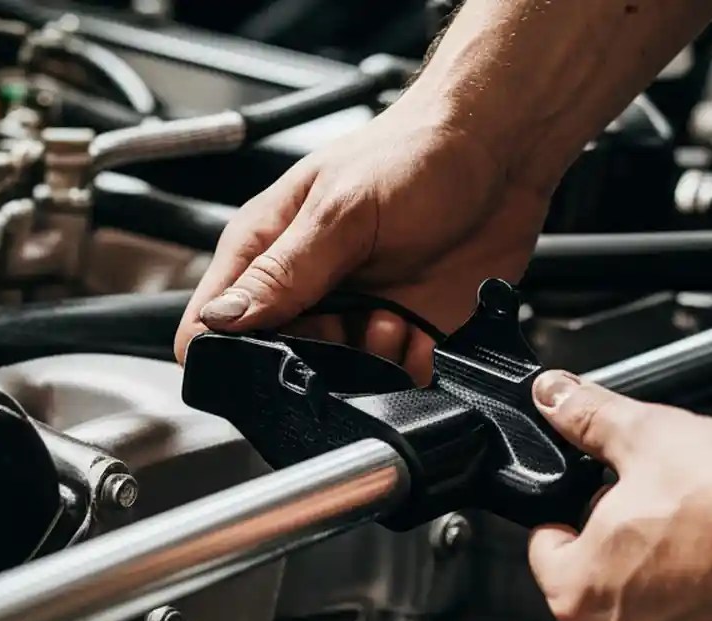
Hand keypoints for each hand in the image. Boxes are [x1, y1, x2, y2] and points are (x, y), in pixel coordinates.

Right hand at [172, 99, 549, 380]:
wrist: (500, 151)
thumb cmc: (415, 152)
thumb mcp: (342, 210)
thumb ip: (285, 271)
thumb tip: (222, 319)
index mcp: (267, 249)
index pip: (211, 324)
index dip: (227, 353)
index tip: (273, 352)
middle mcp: (307, 287)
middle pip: (278, 363)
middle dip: (315, 360)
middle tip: (351, 325)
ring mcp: (355, 312)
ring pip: (339, 379)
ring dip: (370, 364)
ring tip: (395, 321)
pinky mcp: (405, 331)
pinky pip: (395, 379)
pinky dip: (411, 368)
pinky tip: (423, 333)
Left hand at [527, 371, 711, 620]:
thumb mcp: (647, 437)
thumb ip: (586, 419)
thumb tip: (554, 395)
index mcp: (580, 593)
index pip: (550, 554)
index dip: (576, 522)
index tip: (605, 510)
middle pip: (602, 602)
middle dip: (625, 565)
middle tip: (671, 528)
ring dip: (674, 607)